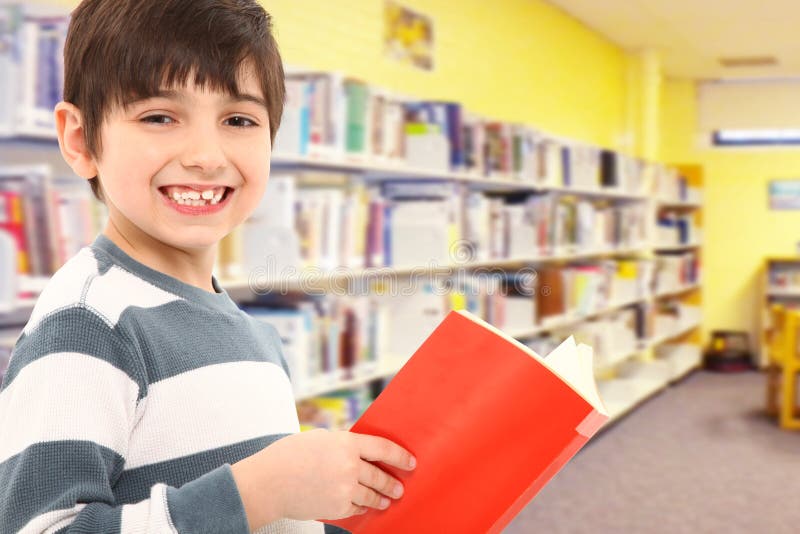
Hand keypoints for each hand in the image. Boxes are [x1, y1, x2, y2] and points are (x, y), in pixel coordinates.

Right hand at [231, 429, 415, 528]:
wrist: (268, 482)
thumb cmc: (290, 455)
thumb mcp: (320, 438)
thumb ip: (343, 443)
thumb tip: (361, 451)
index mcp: (346, 443)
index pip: (383, 449)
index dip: (400, 456)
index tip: (411, 462)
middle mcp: (349, 466)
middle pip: (380, 476)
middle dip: (392, 483)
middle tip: (399, 488)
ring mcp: (344, 489)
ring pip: (371, 496)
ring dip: (381, 499)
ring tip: (386, 500)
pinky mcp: (337, 507)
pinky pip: (356, 508)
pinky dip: (361, 507)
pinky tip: (364, 507)